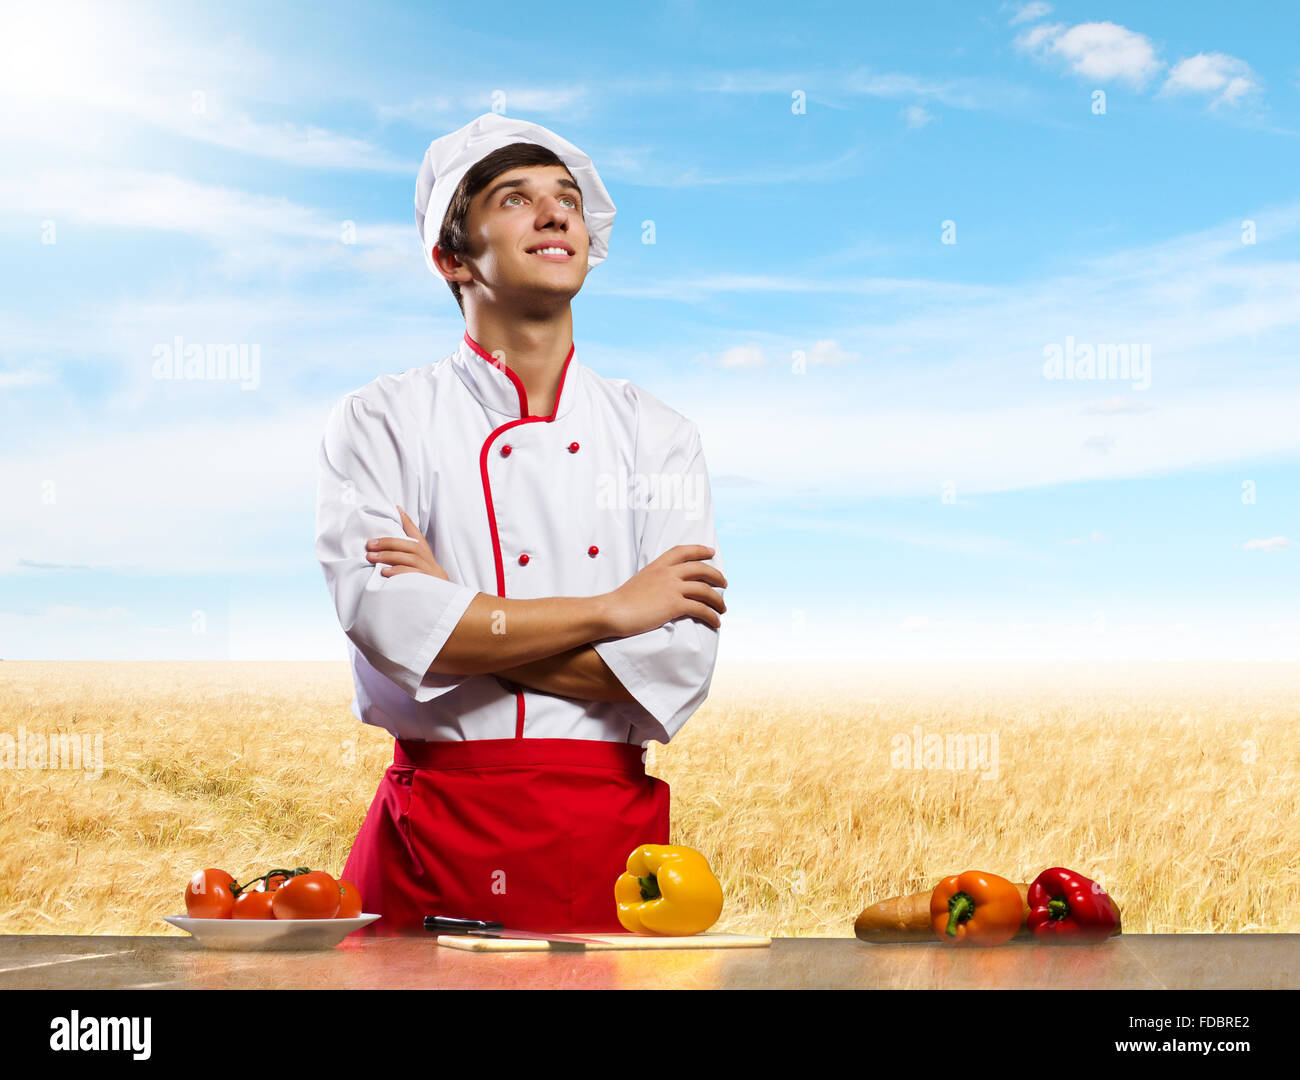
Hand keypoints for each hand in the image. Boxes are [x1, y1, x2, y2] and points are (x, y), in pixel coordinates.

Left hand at [366, 505, 449, 579]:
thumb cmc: (423, 563)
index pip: (412, 532)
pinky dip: (397, 572)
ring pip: (407, 559)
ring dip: (387, 557)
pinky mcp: (423, 579)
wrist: (438, 586)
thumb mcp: (418, 545)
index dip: (401, 524)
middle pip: (406, 546)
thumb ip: (408, 528)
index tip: (388, 518)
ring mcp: (424, 567)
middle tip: (369, 546)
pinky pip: (409, 574)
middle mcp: (423, 555)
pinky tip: (384, 571)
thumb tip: (398, 508)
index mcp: (420, 545)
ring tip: (371, 557)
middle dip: (386, 544)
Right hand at [600, 544, 726, 636]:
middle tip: (724, 583)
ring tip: (722, 608)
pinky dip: (711, 616)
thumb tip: (666, 587)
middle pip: (700, 569)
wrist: (613, 611)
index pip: (683, 551)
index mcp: (658, 565)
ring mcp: (672, 588)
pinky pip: (701, 609)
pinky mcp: (674, 605)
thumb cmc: (622, 601)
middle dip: (716, 575)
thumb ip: (655, 579)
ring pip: (705, 590)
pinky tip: (716, 622)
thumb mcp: (640, 581)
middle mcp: (667, 573)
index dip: (699, 549)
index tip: (711, 552)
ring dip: (718, 600)